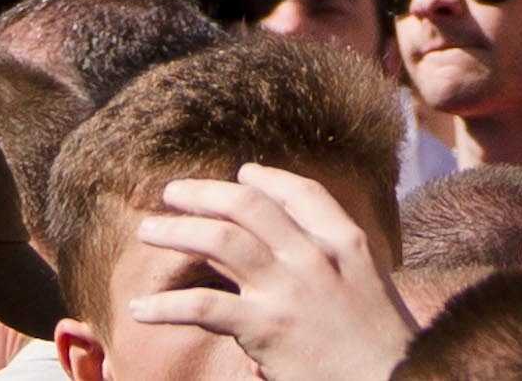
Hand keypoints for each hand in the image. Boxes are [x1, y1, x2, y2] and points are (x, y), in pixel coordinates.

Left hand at [126, 164, 411, 380]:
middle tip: (173, 193)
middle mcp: (315, 258)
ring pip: (219, 240)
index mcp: (346, 244)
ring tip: (147, 231)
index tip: (242, 174)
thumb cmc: (380, 346)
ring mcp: (288, 291)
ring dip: (176, 232)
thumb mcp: (366, 288)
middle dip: (205, 193)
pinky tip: (140, 309)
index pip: (302, 193)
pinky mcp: (266, 328)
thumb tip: (272, 244)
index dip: (267, 180)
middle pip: (248, 206)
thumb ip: (328, 261)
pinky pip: (203, 307)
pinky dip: (165, 306)